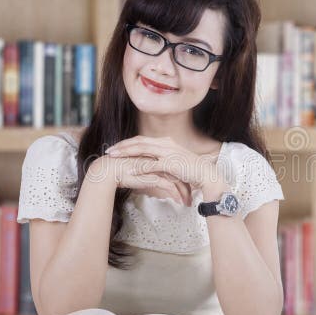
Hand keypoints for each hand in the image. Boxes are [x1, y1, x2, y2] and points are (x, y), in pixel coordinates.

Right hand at [87, 155, 192, 206]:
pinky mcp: (153, 174)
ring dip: (184, 192)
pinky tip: (180, 202)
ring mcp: (157, 166)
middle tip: (190, 198)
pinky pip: (169, 185)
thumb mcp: (139, 172)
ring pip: (176, 179)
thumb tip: (156, 180)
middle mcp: (159, 159)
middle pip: (179, 173)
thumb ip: (149, 174)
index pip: (174, 168)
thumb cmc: (121, 171)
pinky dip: (176, 194)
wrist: (109, 170)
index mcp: (156, 156)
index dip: (181, 179)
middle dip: (186, 187)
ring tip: (188, 203)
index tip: (187, 189)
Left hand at [105, 136, 222, 191]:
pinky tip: (129, 171)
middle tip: (109, 151)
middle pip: (139, 142)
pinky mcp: (171, 163)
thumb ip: (161, 160)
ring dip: (126, 153)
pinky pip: (151, 165)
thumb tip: (149, 163)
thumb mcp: (174, 162)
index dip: (127, 143)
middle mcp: (165, 144)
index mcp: (165, 142)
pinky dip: (139, 168)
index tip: (116, 147)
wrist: (206, 174)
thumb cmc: (190, 171)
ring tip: (114, 158)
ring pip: (142, 149)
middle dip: (122, 146)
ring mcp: (168, 152)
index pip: (142, 140)